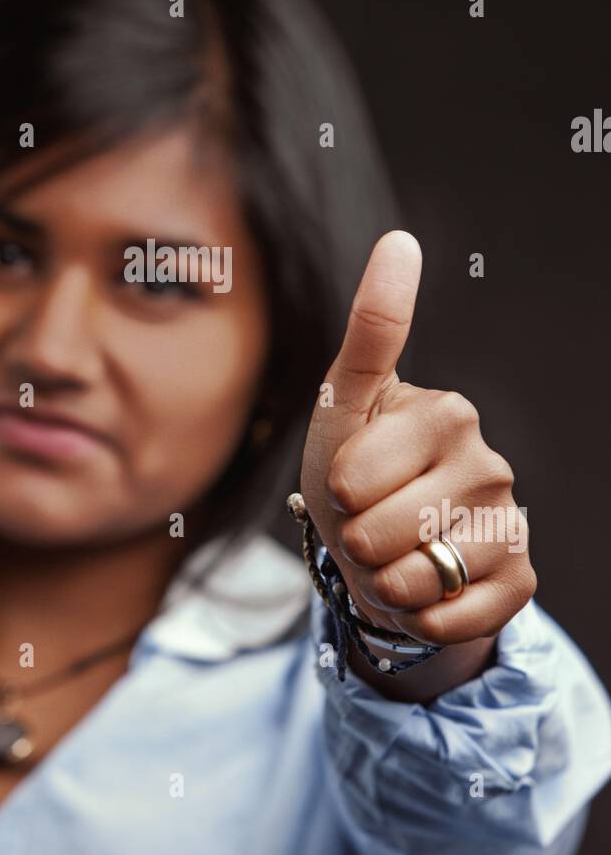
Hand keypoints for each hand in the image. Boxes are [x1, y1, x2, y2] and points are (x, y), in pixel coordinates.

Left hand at [299, 231, 536, 651]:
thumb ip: (372, 329)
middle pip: (381, 533)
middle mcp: (491, 462)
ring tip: (395, 553)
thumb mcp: (344, 401)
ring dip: (385, 582)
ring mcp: (511, 522)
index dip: (335, 491)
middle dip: (356, 542)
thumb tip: (400, 238)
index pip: (354, 479)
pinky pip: (454, 616)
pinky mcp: (520, 578)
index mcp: (448, 413)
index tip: (349, 477)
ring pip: (417, 580)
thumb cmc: (354, 465)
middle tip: (369, 522)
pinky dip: (422, 616)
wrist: (385, 545)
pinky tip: (426, 589)